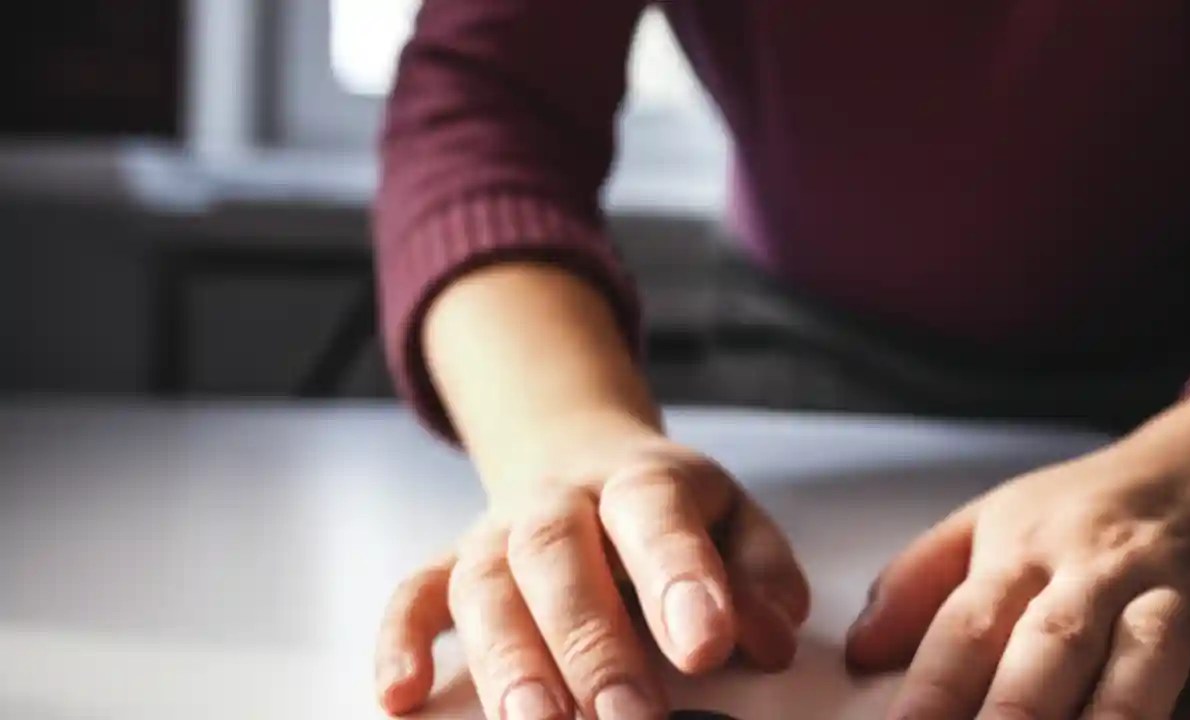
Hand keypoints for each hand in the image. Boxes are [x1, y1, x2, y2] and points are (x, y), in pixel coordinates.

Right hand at [376, 428, 809, 718]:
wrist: (577, 457)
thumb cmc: (663, 510)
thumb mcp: (734, 521)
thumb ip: (758, 576)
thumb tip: (768, 637)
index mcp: (638, 480)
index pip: (655, 513)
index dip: (680, 577)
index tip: (705, 646)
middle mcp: (557, 502)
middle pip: (559, 557)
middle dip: (591, 644)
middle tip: (628, 719)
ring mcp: (495, 534)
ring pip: (485, 585)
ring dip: (507, 661)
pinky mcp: (451, 566)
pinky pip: (414, 595)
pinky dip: (400, 640)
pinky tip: (401, 695)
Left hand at [846, 378, 1189, 717]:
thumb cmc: (1080, 509)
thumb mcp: (989, 523)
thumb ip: (919, 583)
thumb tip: (859, 649)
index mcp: (1023, 550)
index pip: (965, 624)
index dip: (931, 686)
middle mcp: (1096, 567)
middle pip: (1051, 641)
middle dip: (1018, 709)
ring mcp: (1176, 587)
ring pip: (1146, 653)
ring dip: (1117, 714)